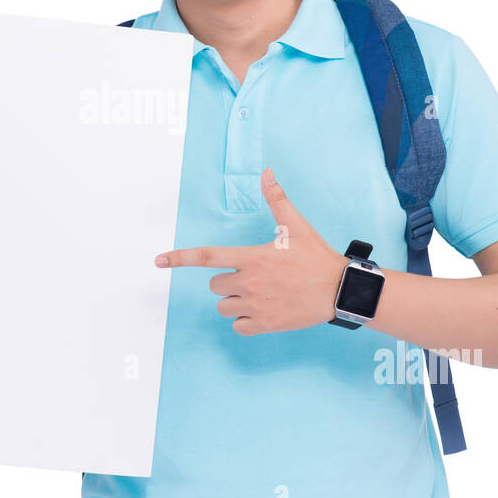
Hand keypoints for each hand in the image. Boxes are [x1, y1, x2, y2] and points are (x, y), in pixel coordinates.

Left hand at [153, 167, 347, 335]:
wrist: (340, 290)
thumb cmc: (316, 257)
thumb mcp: (296, 226)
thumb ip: (277, 200)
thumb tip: (267, 172)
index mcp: (252, 257)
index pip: (207, 257)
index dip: (179, 258)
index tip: (157, 260)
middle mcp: (250, 282)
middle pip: (215, 285)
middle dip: (228, 280)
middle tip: (253, 275)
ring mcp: (256, 305)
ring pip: (224, 307)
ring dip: (235, 301)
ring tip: (260, 293)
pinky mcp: (265, 324)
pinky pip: (238, 326)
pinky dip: (244, 320)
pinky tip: (263, 310)